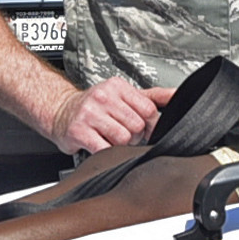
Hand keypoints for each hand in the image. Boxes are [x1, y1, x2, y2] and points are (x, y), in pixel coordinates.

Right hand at [46, 78, 175, 154]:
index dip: (149, 124)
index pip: (148, 109)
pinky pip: (105, 149)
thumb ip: (153, 96)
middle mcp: (103, 97)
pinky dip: (107, 152)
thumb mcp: (123, 95)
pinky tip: (101, 145)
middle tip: (122, 133)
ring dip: (120, 145)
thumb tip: (178, 95)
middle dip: (134, 136)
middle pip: (137, 125)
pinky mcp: (79, 132)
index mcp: (117, 87)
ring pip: (123, 138)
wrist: (60, 112)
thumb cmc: (94, 107)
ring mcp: (90, 114)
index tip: (142, 128)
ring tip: (110, 139)